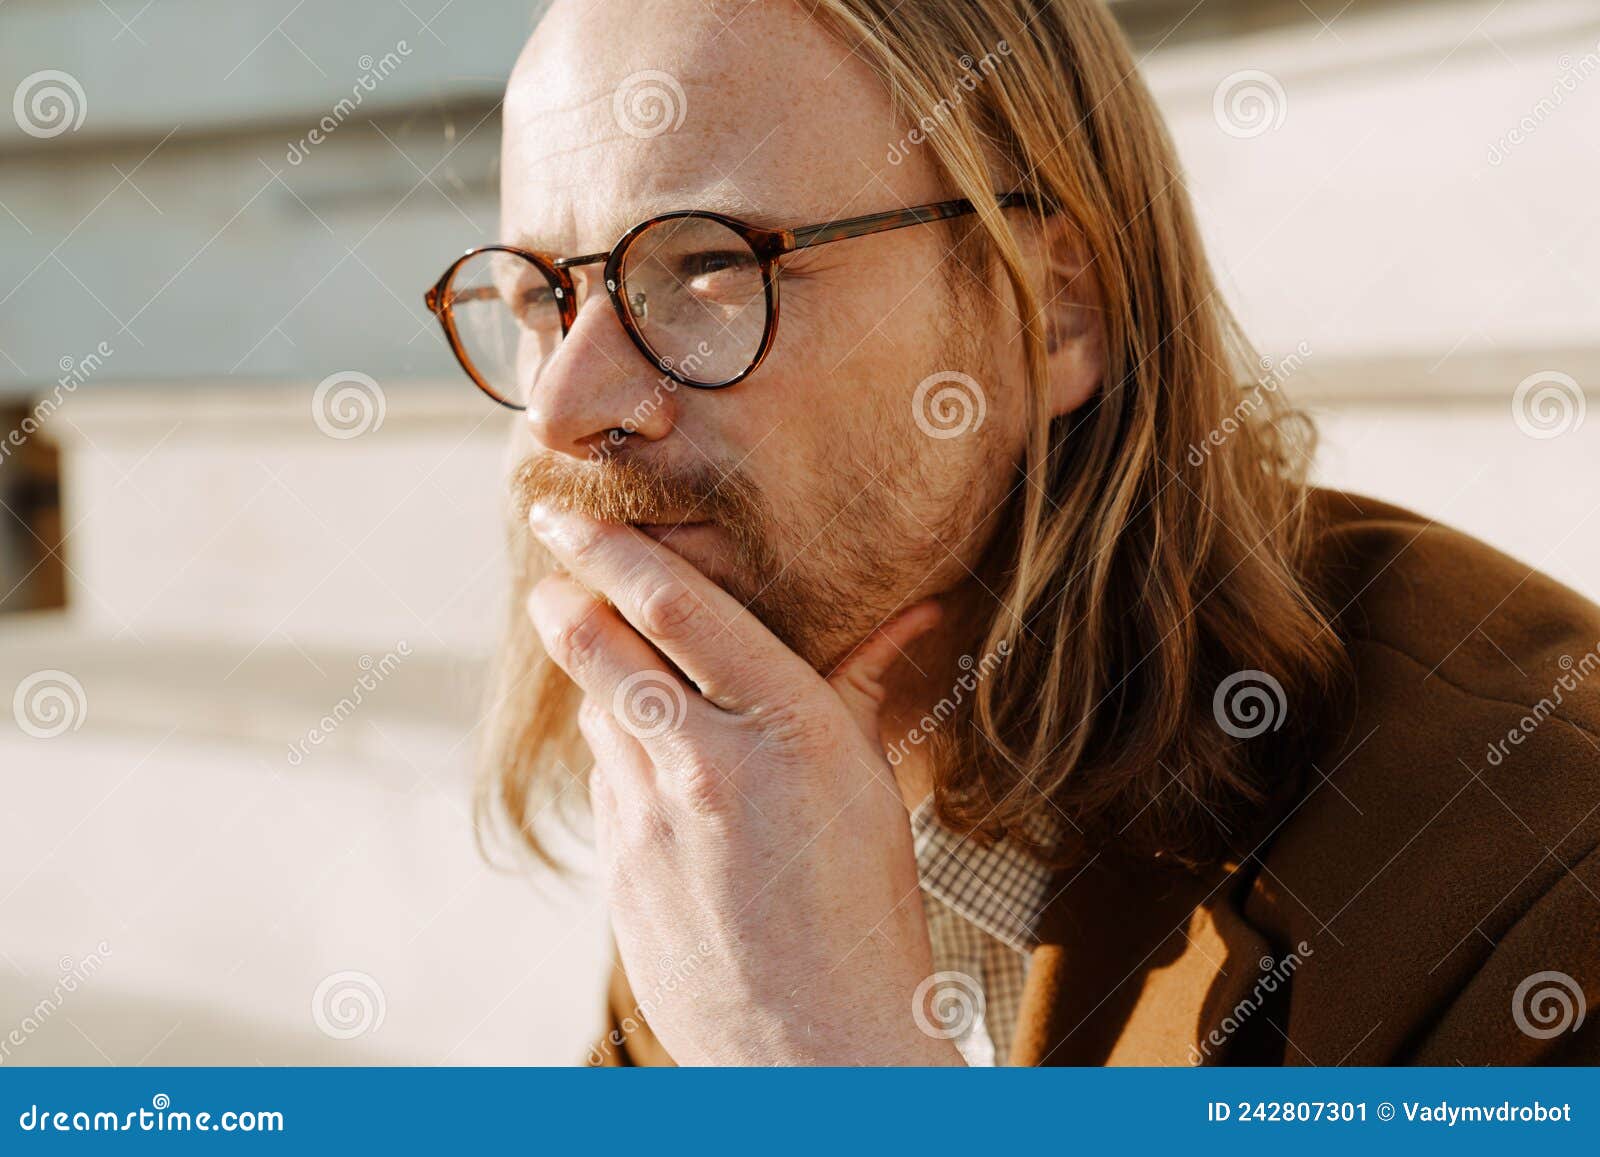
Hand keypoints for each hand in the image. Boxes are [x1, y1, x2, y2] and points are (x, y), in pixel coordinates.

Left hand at [525, 504, 963, 1065]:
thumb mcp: (874, 786)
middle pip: (601, 645)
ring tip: (606, 652)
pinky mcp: (619, 870)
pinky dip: (618, 753)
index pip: (674, 606)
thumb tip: (920, 607)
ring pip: (597, 712)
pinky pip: (607, 783)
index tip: (566, 511)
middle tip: (549, 560)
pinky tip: (652, 764)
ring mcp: (649, 822)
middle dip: (565, 592)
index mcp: (789, 728)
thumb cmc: (868, 913)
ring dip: (594, 674)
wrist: (817, 1051)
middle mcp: (707, 763)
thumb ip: (867, 687)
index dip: (608, 547)